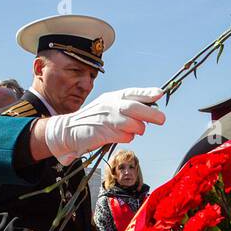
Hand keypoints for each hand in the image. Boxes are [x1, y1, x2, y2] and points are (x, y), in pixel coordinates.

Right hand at [38, 87, 165, 165]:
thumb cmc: (93, 120)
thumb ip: (127, 107)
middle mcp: (110, 105)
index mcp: (112, 97)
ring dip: (137, 129)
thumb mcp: (109, 107)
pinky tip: (118, 136)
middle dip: (151, 114)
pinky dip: (126, 137)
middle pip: (135, 107)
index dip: (147, 93)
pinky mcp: (103, 132)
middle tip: (162, 119)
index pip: (133, 92)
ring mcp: (106, 118)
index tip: (160, 94)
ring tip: (133, 131)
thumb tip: (150, 110)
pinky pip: (124, 136)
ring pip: (132, 123)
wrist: (68, 130)